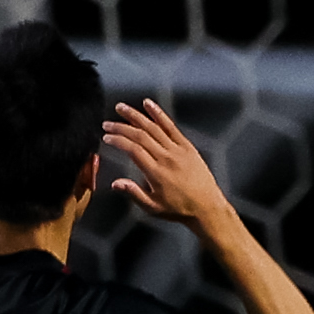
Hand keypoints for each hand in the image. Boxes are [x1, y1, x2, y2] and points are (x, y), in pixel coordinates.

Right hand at [102, 100, 233, 232]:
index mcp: (156, 173)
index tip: (106, 137)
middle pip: (140, 135)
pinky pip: (171, 127)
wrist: (207, 207)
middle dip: (121, 126)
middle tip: (107, 123)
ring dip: (135, 116)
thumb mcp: (153, 207)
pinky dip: (159, 114)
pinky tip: (148, 104)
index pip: (132, 149)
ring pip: (153, 127)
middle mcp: (166, 158)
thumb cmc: (180, 209)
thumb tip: (116, 183)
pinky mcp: (187, 147)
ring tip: (121, 108)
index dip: (118, 140)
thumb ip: (134, 193)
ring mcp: (178, 150)